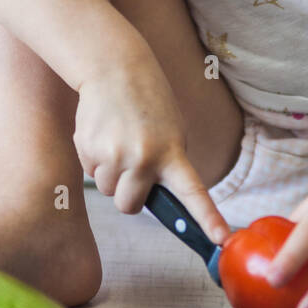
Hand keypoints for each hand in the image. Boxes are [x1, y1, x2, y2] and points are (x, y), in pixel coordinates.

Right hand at [72, 55, 231, 246]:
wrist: (114, 67)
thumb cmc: (148, 102)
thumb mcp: (172, 130)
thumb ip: (167, 165)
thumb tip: (151, 198)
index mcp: (172, 152)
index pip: (193, 193)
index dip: (207, 218)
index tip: (221, 239)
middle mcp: (143, 158)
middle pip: (129, 206)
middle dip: (128, 194)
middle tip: (132, 166)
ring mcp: (113, 155)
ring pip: (107, 190)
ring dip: (111, 173)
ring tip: (118, 139)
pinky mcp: (87, 148)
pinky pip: (90, 172)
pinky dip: (95, 159)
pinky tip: (103, 132)